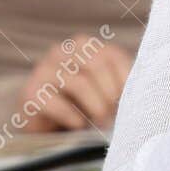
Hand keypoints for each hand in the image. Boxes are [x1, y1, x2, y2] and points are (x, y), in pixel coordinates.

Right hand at [11, 35, 133, 132]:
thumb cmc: (81, 104)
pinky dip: (72, 117)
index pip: (114, 55)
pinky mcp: (30, 92)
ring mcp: (43, 70)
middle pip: (97, 66)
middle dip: (111, 95)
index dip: (126, 80)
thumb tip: (139, 97)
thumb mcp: (103, 90)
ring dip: (96, 107)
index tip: (132, 101)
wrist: (44, 124)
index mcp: (84, 45)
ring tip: (102, 122)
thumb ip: (119, 85)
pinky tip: (79, 125)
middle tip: (115, 115)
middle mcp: (62, 51)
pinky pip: (56, 103)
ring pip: (80, 84)